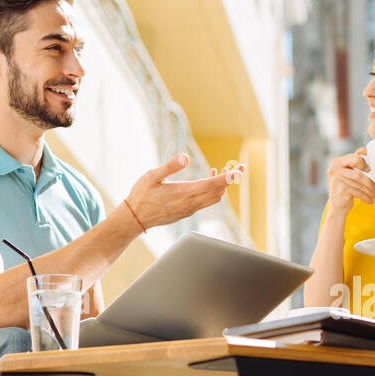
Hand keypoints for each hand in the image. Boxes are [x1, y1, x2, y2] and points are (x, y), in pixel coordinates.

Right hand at [125, 153, 243, 227]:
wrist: (135, 218)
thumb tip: (185, 157)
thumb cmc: (141, 195)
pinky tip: (207, 181)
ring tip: (222, 172)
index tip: (239, 170)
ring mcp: (189, 209)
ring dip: (221, 186)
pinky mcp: (187, 212)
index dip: (228, 177)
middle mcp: (190, 203)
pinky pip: (205, 202)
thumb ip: (170, 166)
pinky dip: (212, 191)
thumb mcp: (152, 176)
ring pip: (213, 199)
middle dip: (231, 180)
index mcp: (184, 193)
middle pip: (218, 192)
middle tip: (239, 168)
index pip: (213, 185)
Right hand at [327, 147, 374, 215]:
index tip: (370, 172)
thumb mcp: (347, 172)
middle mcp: (335, 169)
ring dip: (370, 191)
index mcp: (337, 162)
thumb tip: (366, 150)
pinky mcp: (341, 191)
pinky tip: (370, 200)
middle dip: (370, 182)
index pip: (356, 158)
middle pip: (359, 173)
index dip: (365, 164)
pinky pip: (358, 193)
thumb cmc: (345, 187)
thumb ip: (354, 162)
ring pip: (360, 184)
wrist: (337, 205)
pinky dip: (366, 197)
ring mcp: (337, 180)